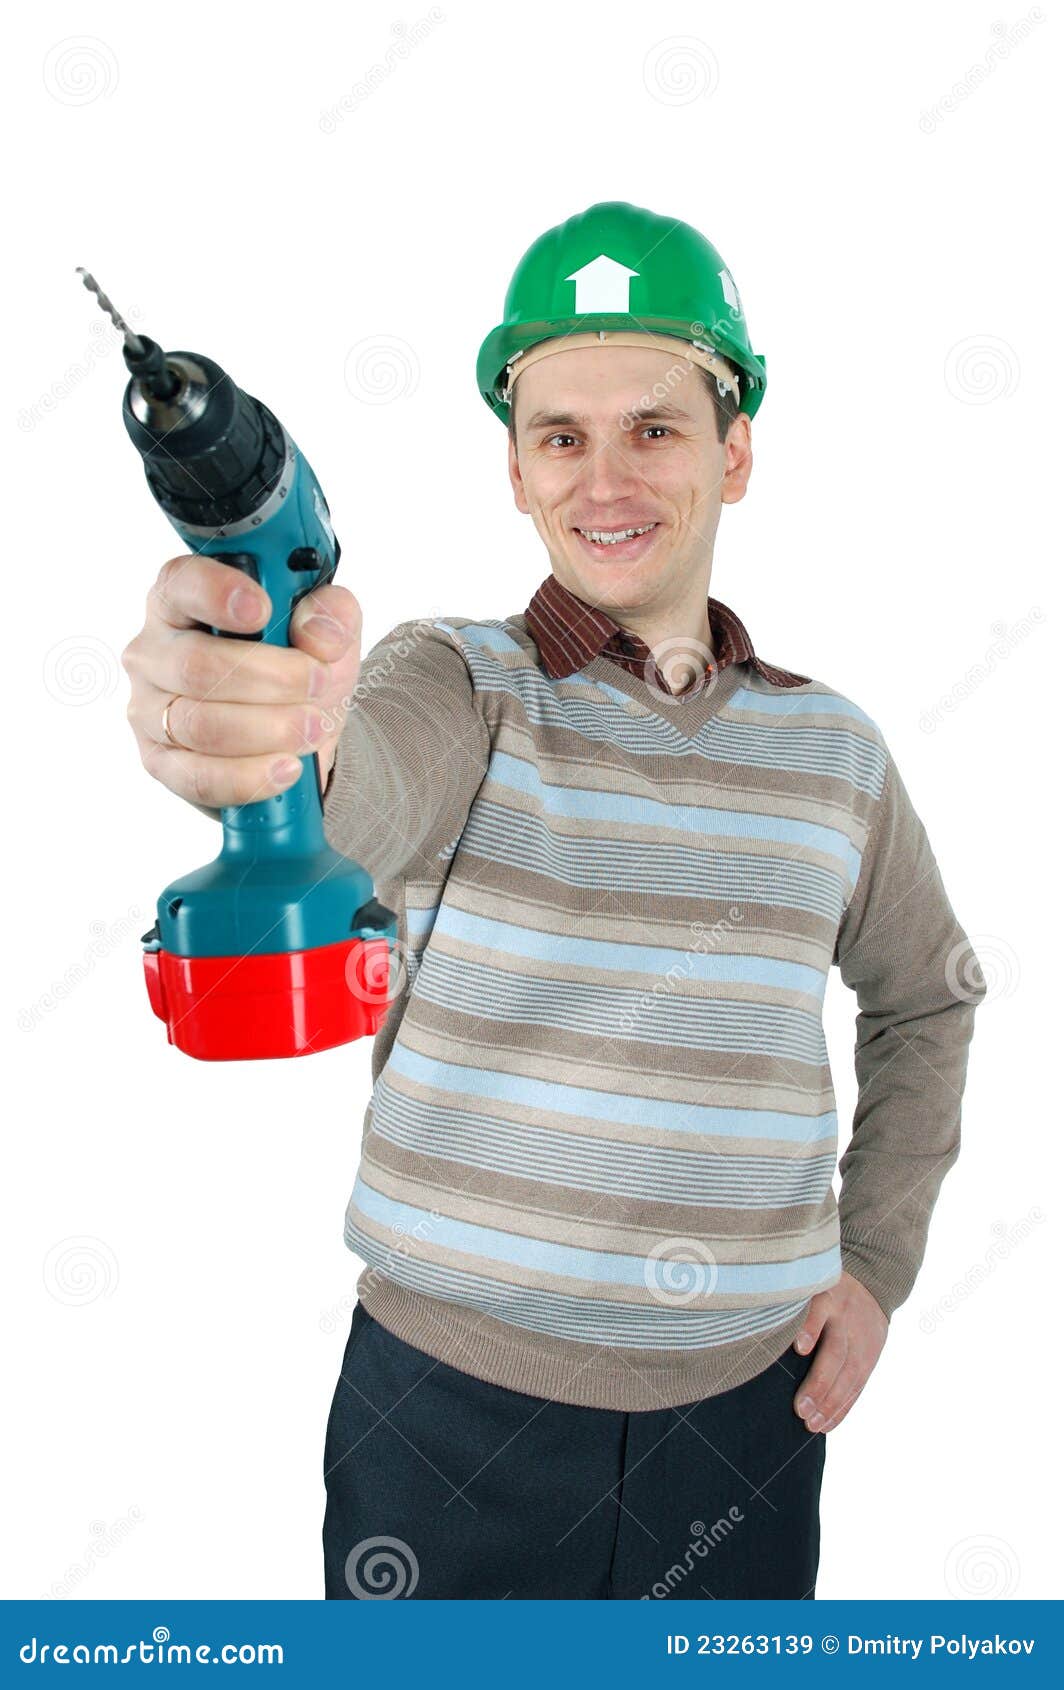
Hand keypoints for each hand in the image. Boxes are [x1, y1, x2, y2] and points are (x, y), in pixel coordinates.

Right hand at [122, 554, 360, 810]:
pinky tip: (288, 767)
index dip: (217, 593)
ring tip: (313, 727)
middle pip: (196, 665)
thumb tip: (321, 633)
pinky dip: (251, 776)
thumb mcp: (328, 634)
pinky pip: (199, 777)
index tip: (262, 609)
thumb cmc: (297, 671)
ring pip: (199, 724)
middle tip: (318, 683)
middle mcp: (154, 652)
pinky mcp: (161, 764)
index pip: (182, 583)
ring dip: (268, 729)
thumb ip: (332, 615)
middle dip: (270, 678)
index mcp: (182, 601)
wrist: (298, 738)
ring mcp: (150, 711)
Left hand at [791, 1271, 887, 1432]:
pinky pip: (858, 1385)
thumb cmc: (821, 1291)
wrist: (872, 1284)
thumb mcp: (808, 1286)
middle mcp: (846, 1317)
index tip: (798, 1348)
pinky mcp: (871, 1355)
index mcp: (826, 1296)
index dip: (810, 1328)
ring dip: (831, 1402)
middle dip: (819, 1382)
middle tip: (799, 1408)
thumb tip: (752, 1329)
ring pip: (850, 1373)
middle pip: (836, 1351)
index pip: (819, 1312)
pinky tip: (827, 1424)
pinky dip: (843, 1407)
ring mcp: (862, 1338)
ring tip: (811, 1423)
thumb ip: (789, 1305)